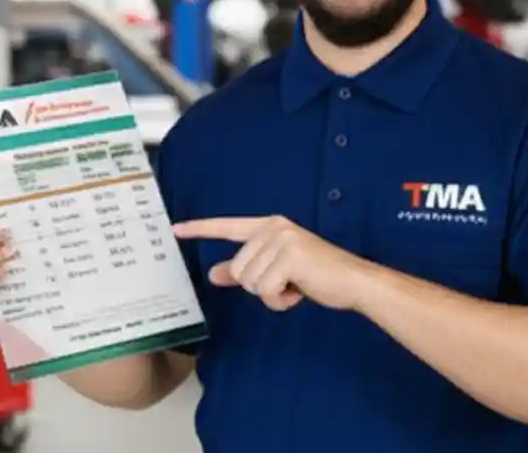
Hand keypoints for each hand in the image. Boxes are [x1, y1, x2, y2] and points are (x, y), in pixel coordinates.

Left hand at [172, 216, 376, 312]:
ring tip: (296, 285)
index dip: (200, 229)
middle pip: (238, 269)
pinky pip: (265, 291)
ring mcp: (282, 240)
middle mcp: (274, 228)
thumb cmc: (317, 276)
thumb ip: (245, 269)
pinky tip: (300, 291)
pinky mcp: (290, 256)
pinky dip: (281, 301)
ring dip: (271, 294)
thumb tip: (214, 274)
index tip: (175, 230)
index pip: (227, 227)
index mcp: (270, 226)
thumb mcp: (277, 270)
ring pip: (249, 282)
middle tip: (289, 282)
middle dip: (260, 286)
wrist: (353, 281)